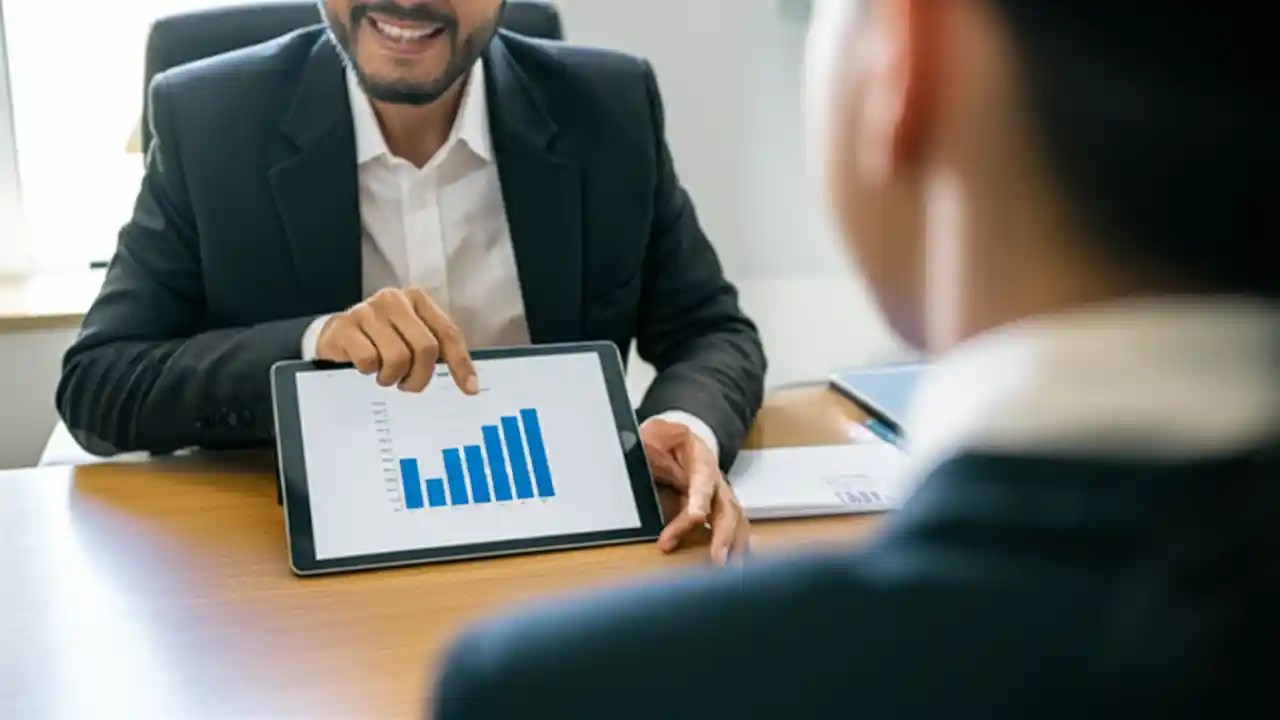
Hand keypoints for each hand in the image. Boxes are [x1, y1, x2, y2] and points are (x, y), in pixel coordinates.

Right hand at [316, 287, 477, 393]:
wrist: (335, 335)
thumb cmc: (380, 340)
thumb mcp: (410, 338)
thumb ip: (436, 351)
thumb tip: (469, 384)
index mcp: (417, 300)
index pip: (448, 333)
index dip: (461, 363)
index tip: (469, 389)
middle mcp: (394, 300)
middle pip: (426, 348)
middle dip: (420, 376)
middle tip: (408, 384)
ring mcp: (368, 311)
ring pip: (398, 358)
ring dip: (392, 376)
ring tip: (385, 374)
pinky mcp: (345, 327)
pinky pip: (369, 360)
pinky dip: (369, 371)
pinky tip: (365, 365)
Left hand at [642, 418, 749, 564]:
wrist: (681, 441)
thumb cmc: (667, 441)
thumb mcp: (655, 436)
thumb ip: (651, 449)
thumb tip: (648, 465)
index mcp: (700, 459)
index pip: (703, 480)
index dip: (700, 500)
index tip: (696, 517)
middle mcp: (716, 481)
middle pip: (727, 507)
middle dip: (723, 535)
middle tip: (717, 559)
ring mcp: (721, 497)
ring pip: (735, 522)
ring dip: (733, 547)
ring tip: (728, 570)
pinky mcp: (720, 511)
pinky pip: (734, 530)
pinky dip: (737, 549)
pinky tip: (736, 566)